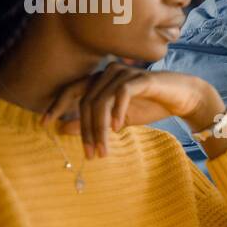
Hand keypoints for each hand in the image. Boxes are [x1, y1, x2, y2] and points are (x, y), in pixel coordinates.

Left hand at [43, 63, 226, 158]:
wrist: (183, 99)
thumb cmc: (151, 106)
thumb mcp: (117, 121)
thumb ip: (93, 123)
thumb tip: (62, 129)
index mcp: (101, 79)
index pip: (72, 90)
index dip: (56, 105)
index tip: (43, 123)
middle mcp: (109, 72)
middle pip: (86, 101)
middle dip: (85, 130)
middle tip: (89, 154)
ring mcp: (124, 73)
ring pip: (101, 101)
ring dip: (100, 129)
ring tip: (104, 149)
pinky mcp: (140, 78)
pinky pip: (121, 94)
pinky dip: (117, 112)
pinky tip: (119, 128)